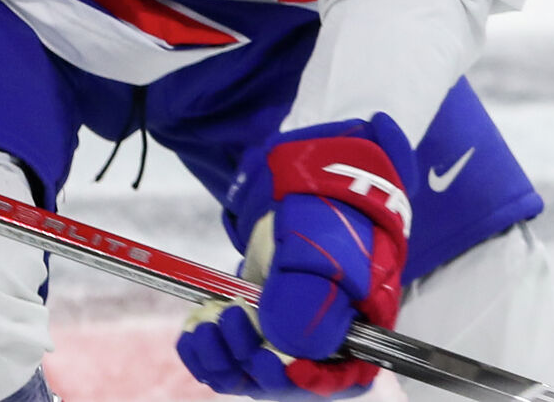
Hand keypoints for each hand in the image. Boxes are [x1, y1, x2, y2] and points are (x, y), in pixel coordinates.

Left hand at [177, 116, 413, 396]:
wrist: (306, 172)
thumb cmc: (330, 205)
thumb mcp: (325, 242)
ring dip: (223, 360)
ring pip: (251, 370)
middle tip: (228, 322)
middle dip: (250, 363)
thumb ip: (311, 292)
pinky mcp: (256, 316)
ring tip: (205, 328)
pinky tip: (193, 330)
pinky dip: (208, 347)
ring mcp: (287, 328)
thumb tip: (286, 346)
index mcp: (360, 328)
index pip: (335, 380)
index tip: (265, 358)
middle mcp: (325, 338)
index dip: (298, 380)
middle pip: (285, 380)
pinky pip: (229, 351)